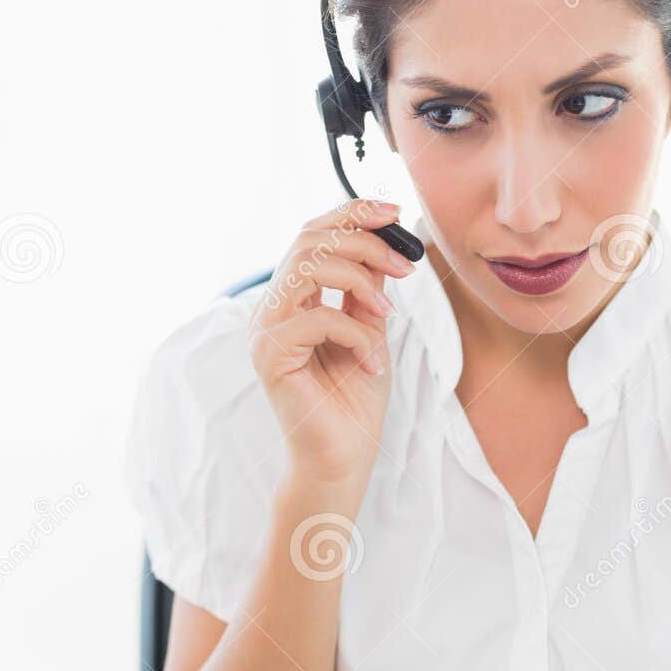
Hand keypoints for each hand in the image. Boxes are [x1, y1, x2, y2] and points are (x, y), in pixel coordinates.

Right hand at [249, 197, 414, 485]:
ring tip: (387, 313)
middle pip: (309, 240)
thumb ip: (367, 291)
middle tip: (404, 267)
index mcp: (295, 298)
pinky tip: (371, 362)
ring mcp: (266, 331)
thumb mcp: (371, 331)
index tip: (394, 213)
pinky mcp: (270, 356)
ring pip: (307, 267)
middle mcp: (274, 308)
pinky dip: (356, 335)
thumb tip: (382, 246)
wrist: (343, 457)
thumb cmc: (354, 401)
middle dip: (363, 243)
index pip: (313, 234)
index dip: (352, 213)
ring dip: (359, 279)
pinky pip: (317, 319)